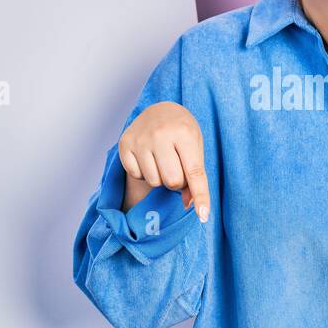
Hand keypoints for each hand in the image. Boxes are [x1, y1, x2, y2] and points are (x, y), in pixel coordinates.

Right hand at [118, 101, 210, 221]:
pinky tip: (147, 157)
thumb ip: (195, 176)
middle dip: (177, 182)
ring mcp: (140, 139)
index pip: (194, 172)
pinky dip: (144, 172)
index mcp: (184, 133)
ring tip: (162, 161)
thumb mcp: (195, 148)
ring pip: (154, 181)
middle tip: (177, 167)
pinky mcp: (124, 144)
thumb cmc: (183, 133)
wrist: (160, 110)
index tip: (203, 216)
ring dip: (160, 178)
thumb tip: (187, 204)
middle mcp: (161, 134)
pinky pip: (136, 175)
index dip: (200, 196)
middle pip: (172, 182)